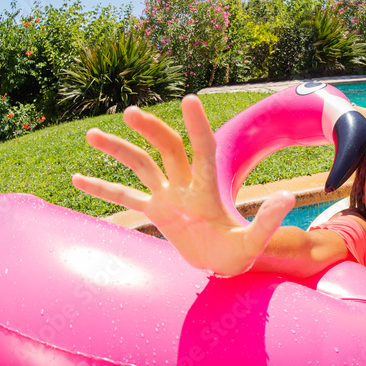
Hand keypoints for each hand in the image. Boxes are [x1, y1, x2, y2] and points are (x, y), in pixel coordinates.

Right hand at [71, 96, 295, 275]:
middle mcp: (186, 186)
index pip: (202, 149)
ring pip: (141, 165)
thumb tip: (289, 198)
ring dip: (118, 150)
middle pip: (167, 149)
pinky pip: (125, 196)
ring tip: (91, 134)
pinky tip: (77, 178)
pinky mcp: (156, 212)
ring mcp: (169, 197)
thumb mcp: (254, 242)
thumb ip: (267, 220)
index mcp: (208, 189)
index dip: (198, 126)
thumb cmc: (240, 255)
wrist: (224, 266)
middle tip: (132, 113)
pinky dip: (103, 188)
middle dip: (151, 130)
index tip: (190, 99)